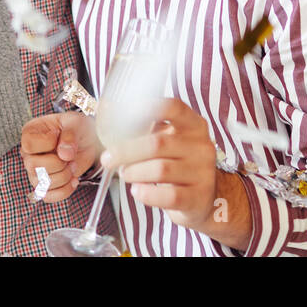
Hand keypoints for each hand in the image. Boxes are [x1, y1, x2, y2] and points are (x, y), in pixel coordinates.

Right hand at [20, 112, 100, 203]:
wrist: (88, 141)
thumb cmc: (77, 128)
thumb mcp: (75, 122)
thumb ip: (69, 135)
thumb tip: (64, 154)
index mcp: (30, 134)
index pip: (29, 145)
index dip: (48, 144)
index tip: (59, 137)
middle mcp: (29, 154)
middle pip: (33, 166)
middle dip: (58, 163)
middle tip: (70, 156)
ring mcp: (36, 172)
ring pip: (42, 184)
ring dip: (64, 176)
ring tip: (72, 165)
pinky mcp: (46, 186)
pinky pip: (48, 196)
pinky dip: (64, 191)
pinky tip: (73, 179)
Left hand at [112, 98, 219, 230]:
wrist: (203, 198)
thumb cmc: (176, 164)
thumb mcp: (167, 141)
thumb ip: (142, 128)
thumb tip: (103, 108)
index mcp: (193, 124)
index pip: (173, 108)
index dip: (148, 108)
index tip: (124, 115)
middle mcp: (201, 146)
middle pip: (158, 143)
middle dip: (126, 151)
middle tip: (108, 159)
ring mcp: (203, 172)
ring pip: (161, 169)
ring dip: (135, 172)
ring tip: (125, 174)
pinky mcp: (199, 198)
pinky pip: (169, 195)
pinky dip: (147, 193)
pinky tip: (137, 190)